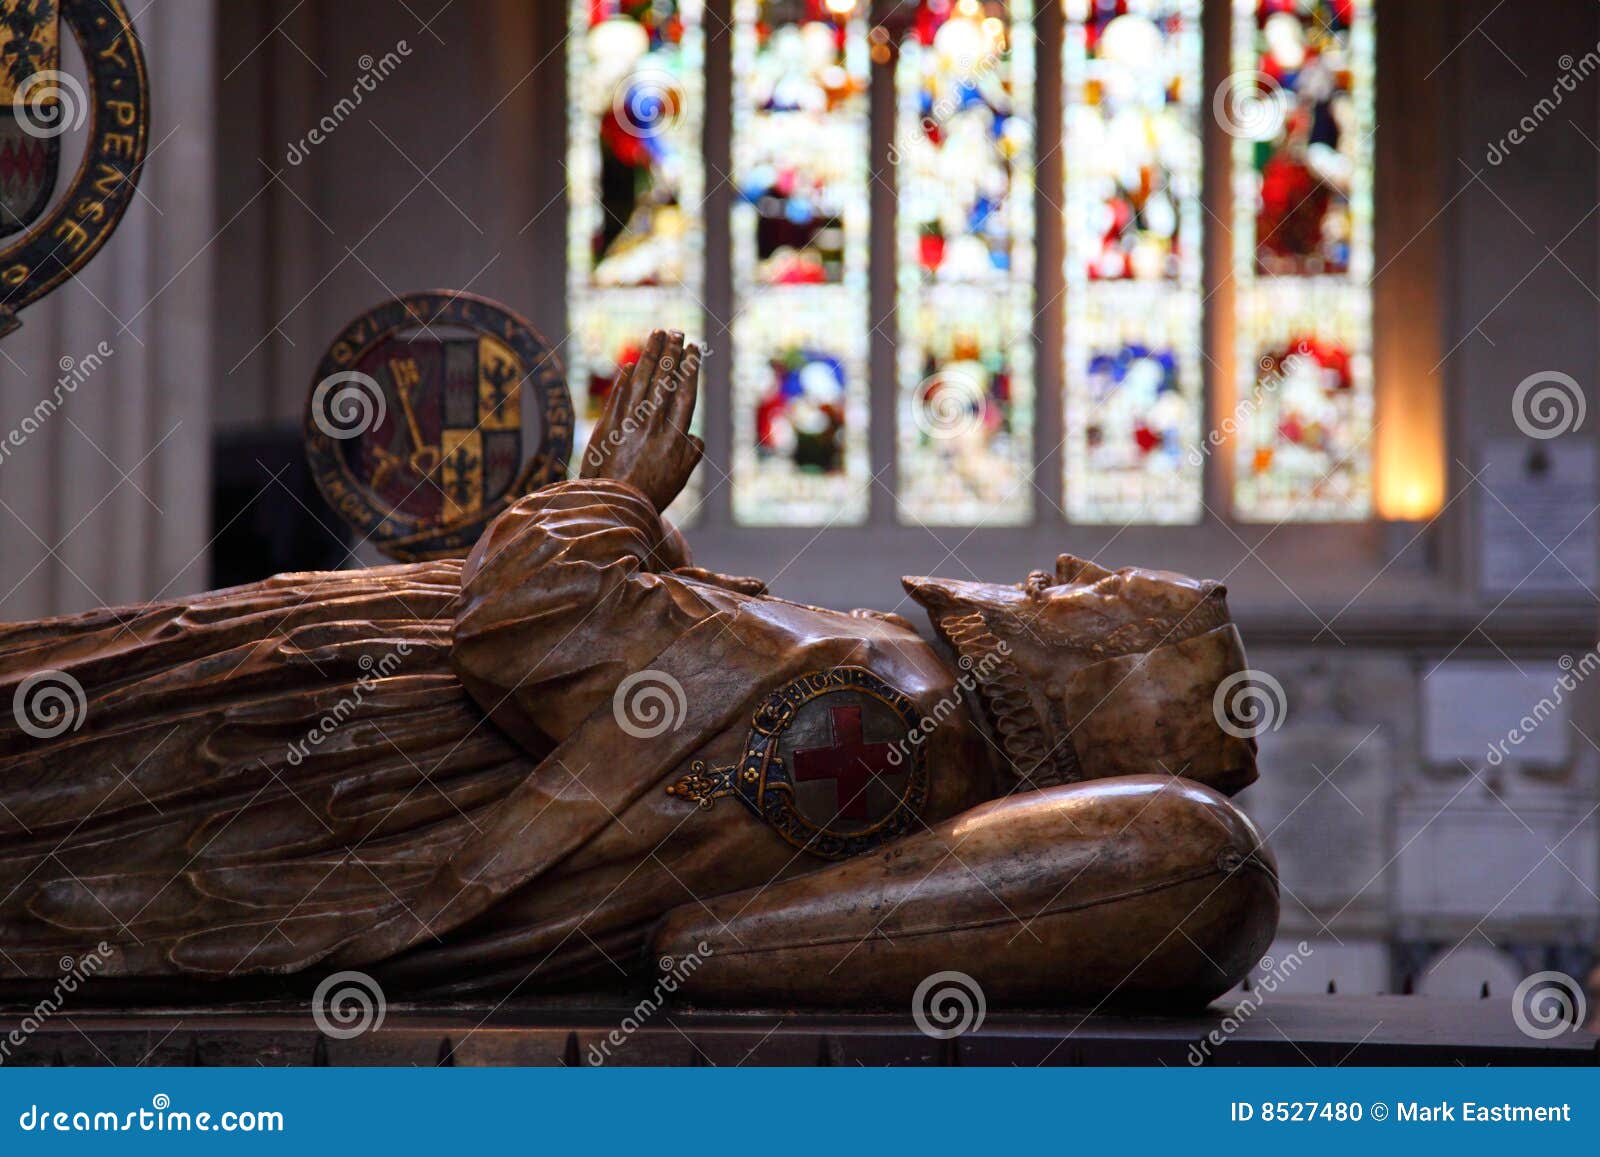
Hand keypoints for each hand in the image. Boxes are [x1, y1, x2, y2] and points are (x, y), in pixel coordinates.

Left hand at [579, 330, 703, 513]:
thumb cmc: (651, 495)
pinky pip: (619, 396)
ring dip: (650, 355)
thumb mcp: (681, 477)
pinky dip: (625, 378)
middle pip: (664, 380)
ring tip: (656, 335)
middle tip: (676, 332)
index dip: (689, 368)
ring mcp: (629, 423)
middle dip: (671, 353)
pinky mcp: (607, 426)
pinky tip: (631, 365)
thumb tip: (696, 435)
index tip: (693, 349)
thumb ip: (692, 453)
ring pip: (642, 381)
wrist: (614, 508)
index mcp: (675, 436)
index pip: (684, 392)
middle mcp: (653, 425)